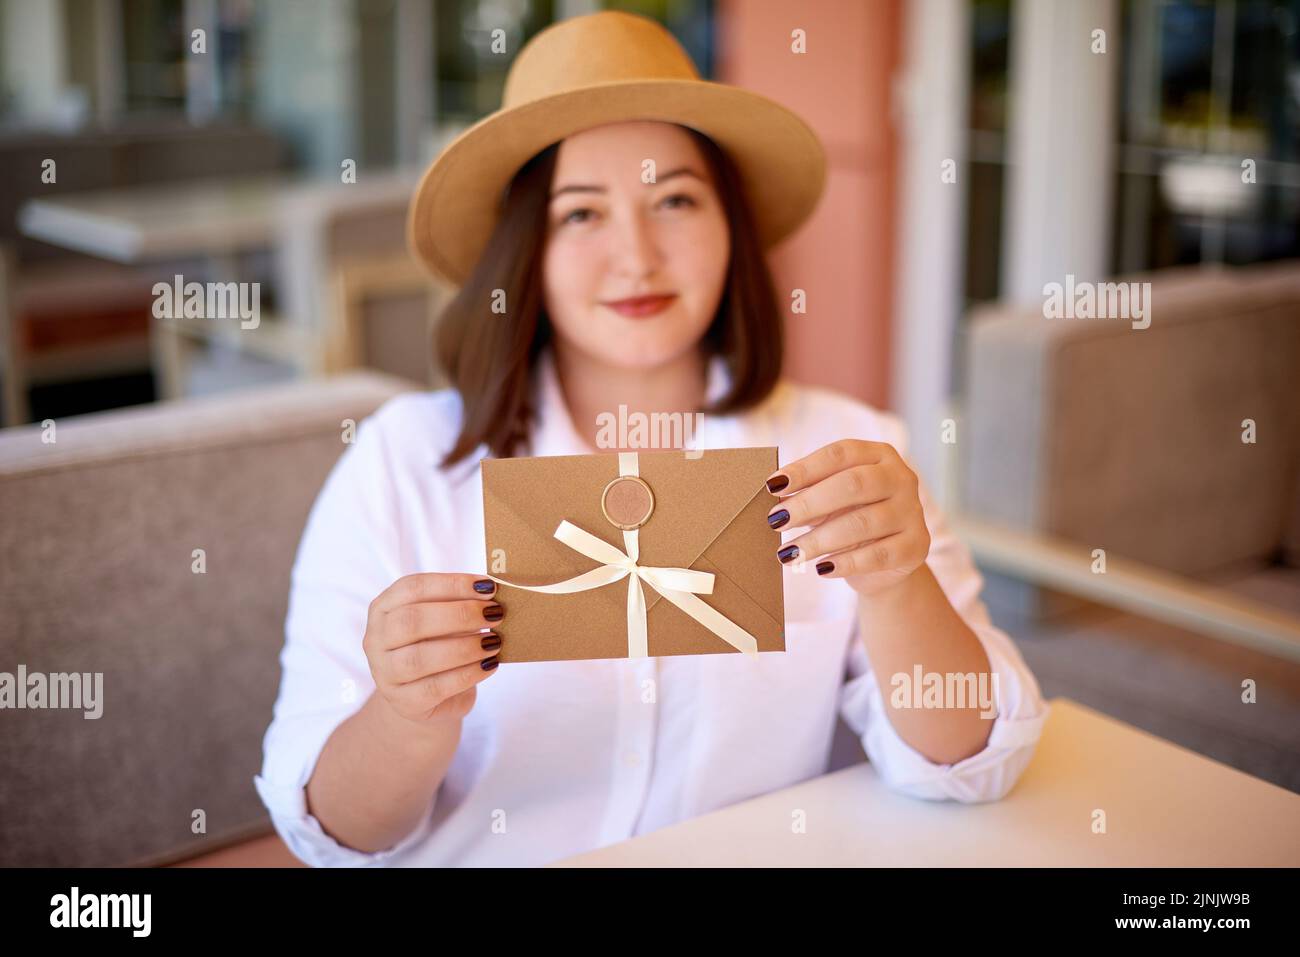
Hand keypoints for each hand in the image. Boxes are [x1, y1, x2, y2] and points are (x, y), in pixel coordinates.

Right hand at [362, 573, 504, 729]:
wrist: (424, 696)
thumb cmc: (437, 646)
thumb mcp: (443, 621)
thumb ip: (460, 604)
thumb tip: (492, 592)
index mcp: (383, 608)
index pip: (413, 588)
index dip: (452, 585)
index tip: (488, 587)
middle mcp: (376, 639)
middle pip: (412, 620)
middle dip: (459, 614)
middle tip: (494, 614)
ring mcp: (385, 673)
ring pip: (420, 658)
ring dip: (464, 648)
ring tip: (494, 642)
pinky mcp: (403, 702)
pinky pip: (435, 688)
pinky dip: (467, 675)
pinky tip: (489, 665)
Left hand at [764, 439, 930, 596]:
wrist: (886, 562)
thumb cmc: (851, 518)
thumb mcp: (831, 501)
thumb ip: (810, 494)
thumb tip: (776, 499)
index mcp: (879, 455)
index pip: (841, 454)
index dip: (805, 468)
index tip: (773, 486)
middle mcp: (901, 478)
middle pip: (853, 484)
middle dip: (809, 503)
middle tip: (776, 521)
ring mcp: (912, 512)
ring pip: (861, 523)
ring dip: (819, 539)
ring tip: (789, 553)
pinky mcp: (917, 546)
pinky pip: (877, 555)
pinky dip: (844, 563)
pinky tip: (820, 568)